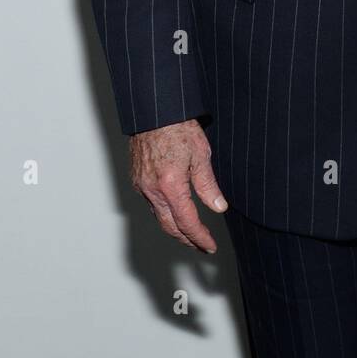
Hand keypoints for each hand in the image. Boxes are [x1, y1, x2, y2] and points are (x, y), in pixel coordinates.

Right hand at [129, 119, 227, 252]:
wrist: (155, 111)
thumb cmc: (178, 127)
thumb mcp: (201, 154)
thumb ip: (208, 185)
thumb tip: (219, 207)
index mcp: (170, 185)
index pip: (187, 222)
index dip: (199, 237)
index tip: (209, 246)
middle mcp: (152, 190)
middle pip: (170, 226)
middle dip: (187, 239)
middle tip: (202, 246)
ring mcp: (141, 186)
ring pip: (159, 216)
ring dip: (175, 228)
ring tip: (191, 233)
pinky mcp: (137, 179)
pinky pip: (151, 204)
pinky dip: (164, 213)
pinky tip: (174, 211)